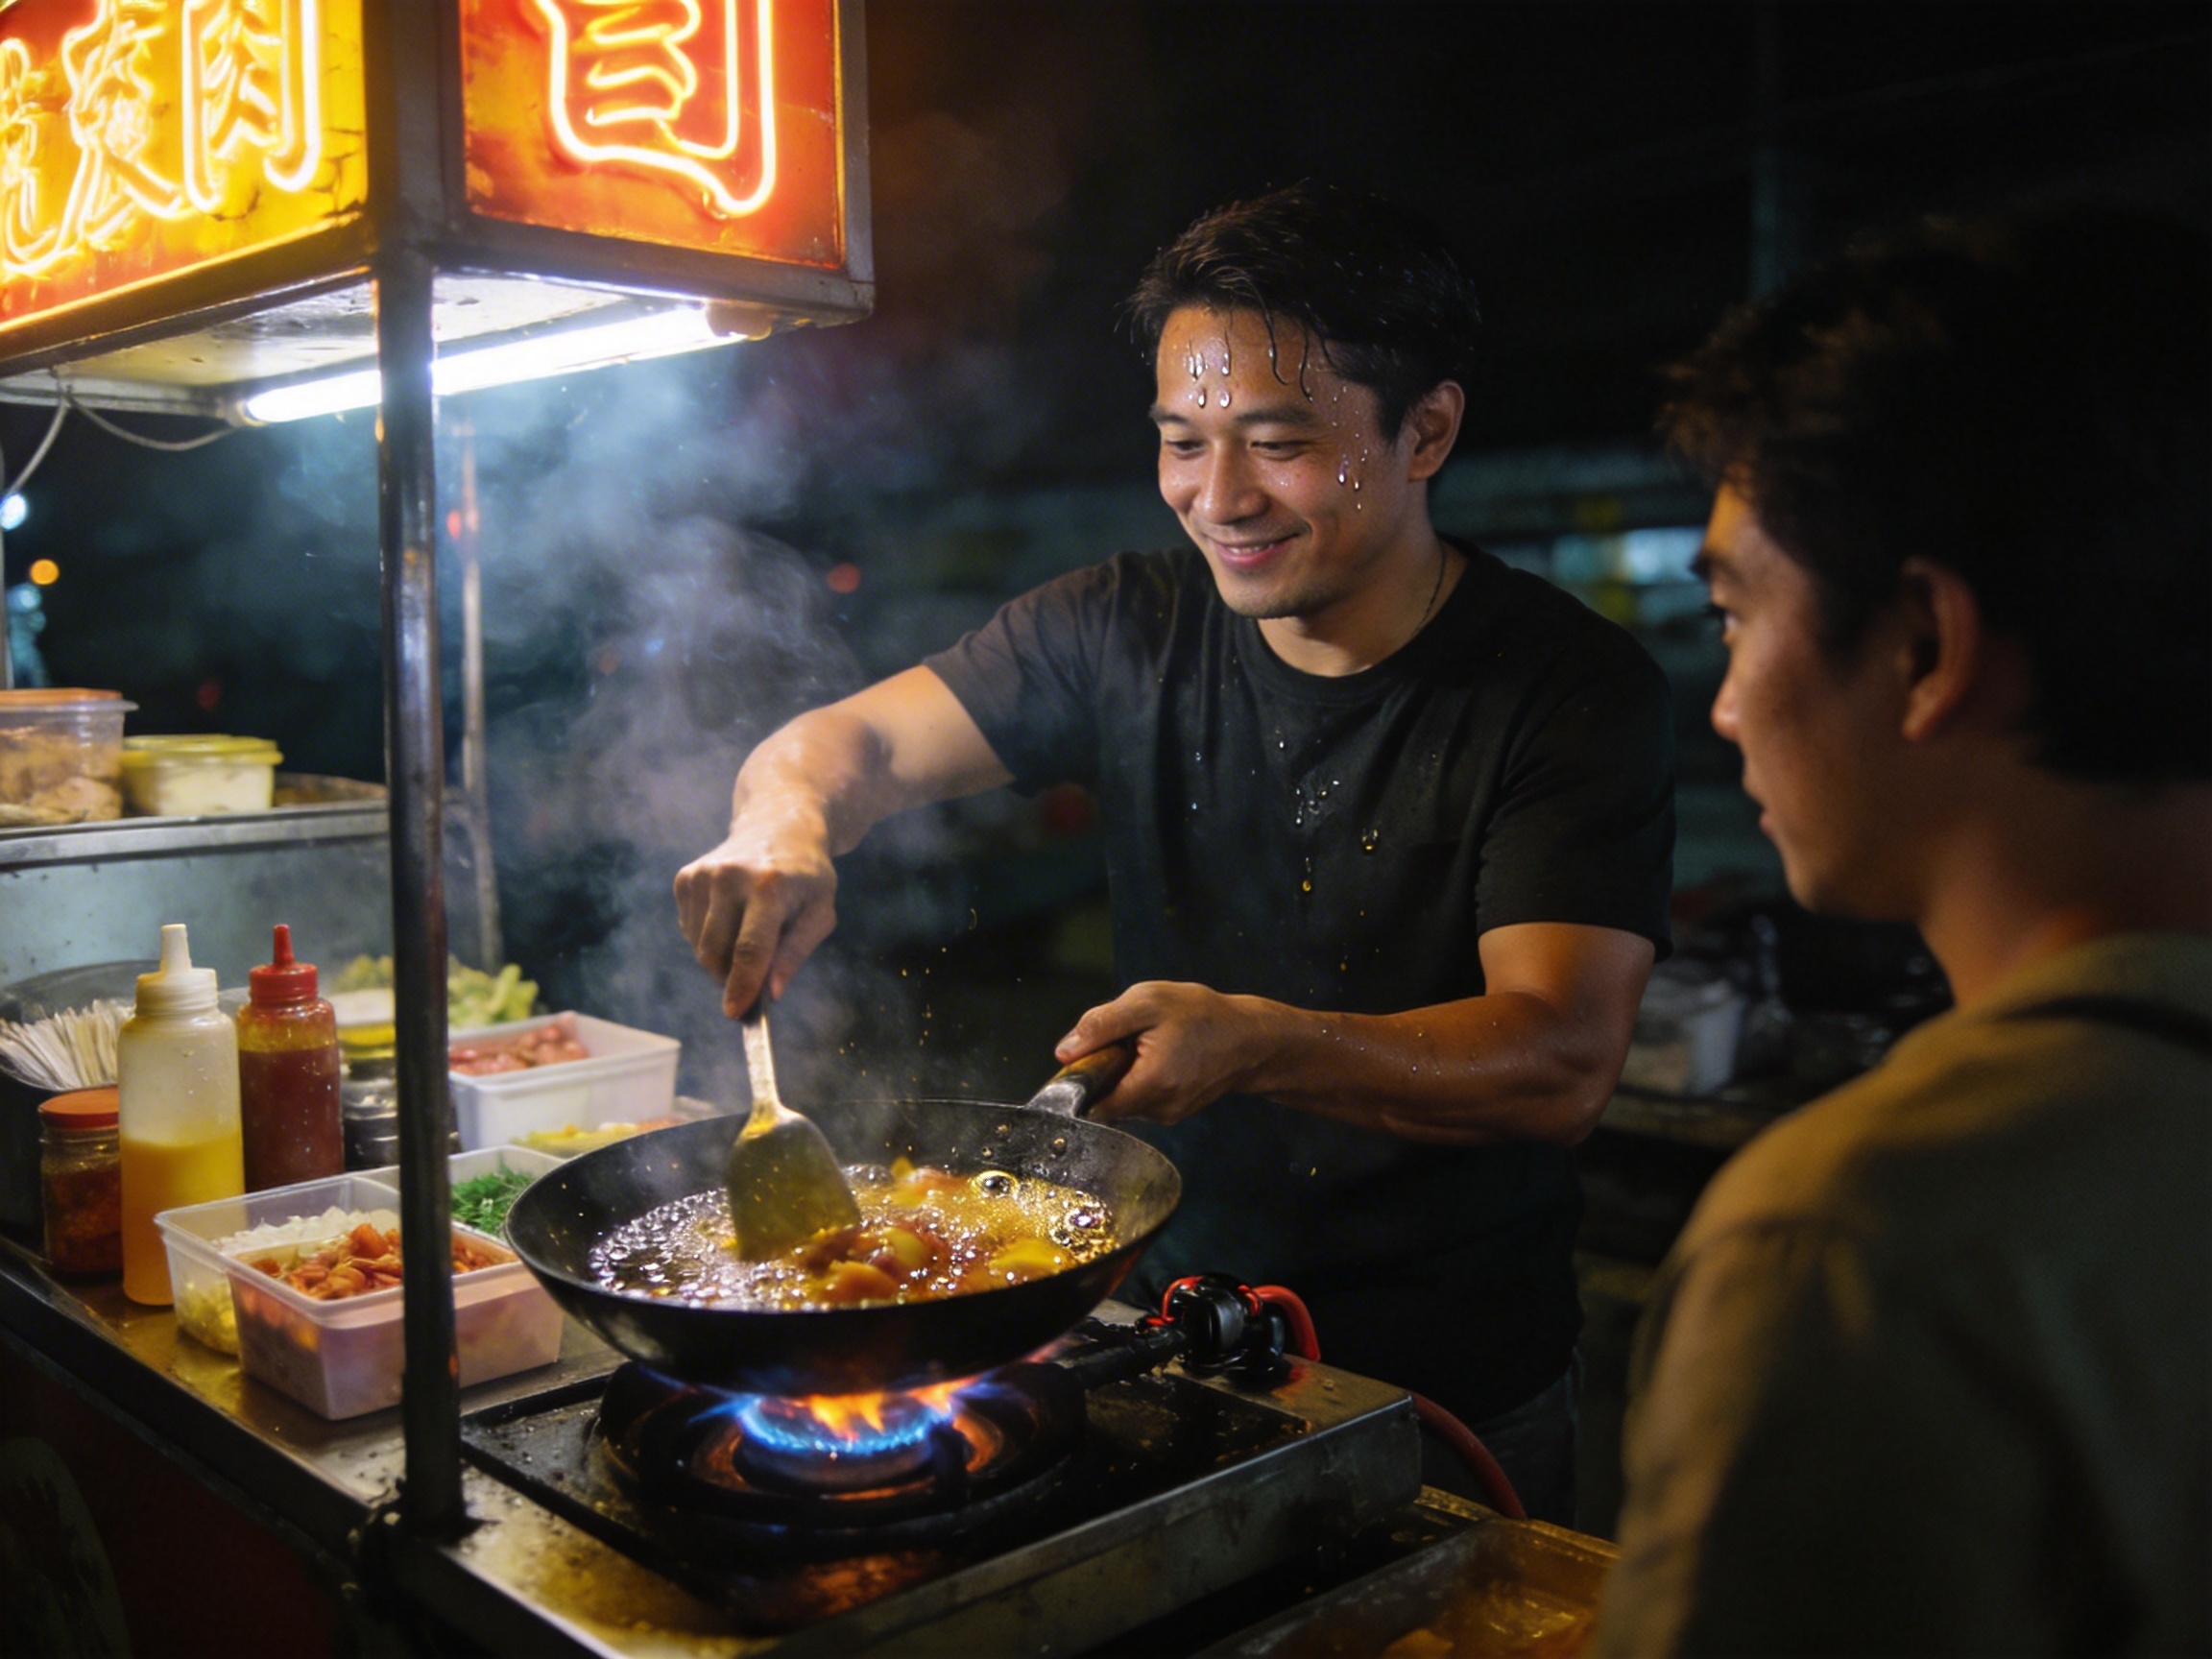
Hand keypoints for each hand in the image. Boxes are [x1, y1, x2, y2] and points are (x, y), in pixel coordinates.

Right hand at [673, 812, 837, 1017]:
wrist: (778, 824)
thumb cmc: (807, 877)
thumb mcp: (820, 913)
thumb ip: (795, 953)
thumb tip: (770, 992)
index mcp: (769, 886)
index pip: (750, 948)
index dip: (742, 984)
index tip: (735, 1013)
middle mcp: (729, 877)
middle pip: (717, 953)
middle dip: (732, 977)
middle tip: (754, 979)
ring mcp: (702, 875)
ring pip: (700, 947)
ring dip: (721, 959)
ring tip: (749, 934)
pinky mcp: (685, 879)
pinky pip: (690, 932)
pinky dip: (708, 939)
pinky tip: (731, 918)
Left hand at [1052, 981, 1275, 1125]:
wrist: (1251, 1037)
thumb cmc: (1202, 1015)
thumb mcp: (1146, 1003)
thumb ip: (1101, 1025)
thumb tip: (1064, 1052)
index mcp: (1150, 1085)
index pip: (1091, 1102)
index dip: (1081, 1078)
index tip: (1090, 1054)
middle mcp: (1158, 1110)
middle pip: (1106, 1100)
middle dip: (1106, 1070)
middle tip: (1126, 1040)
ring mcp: (1168, 1114)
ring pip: (1124, 1098)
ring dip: (1124, 1074)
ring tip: (1147, 1044)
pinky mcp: (1175, 1111)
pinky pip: (1142, 1097)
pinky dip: (1141, 1077)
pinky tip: (1160, 1055)